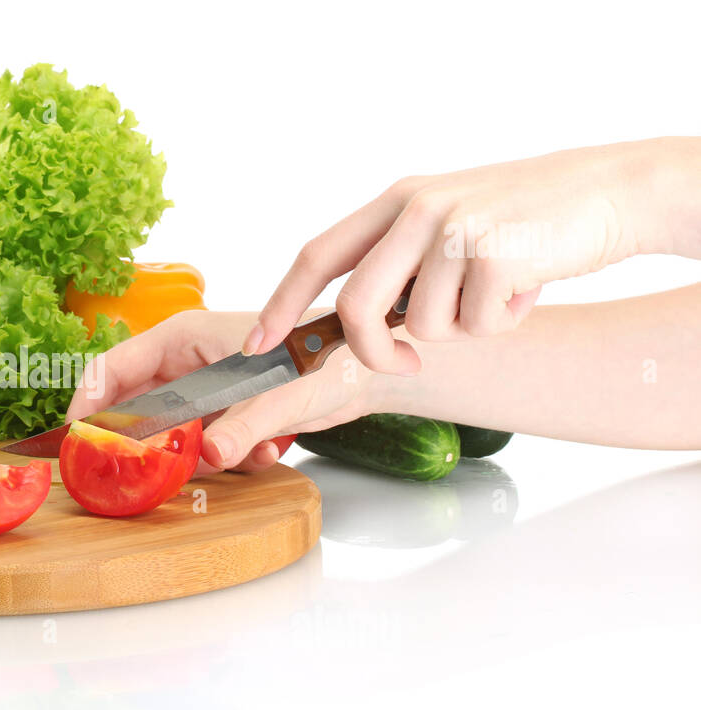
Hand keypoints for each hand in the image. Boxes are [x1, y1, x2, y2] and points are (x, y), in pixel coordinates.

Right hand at [66, 310, 375, 470]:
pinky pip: (201, 446)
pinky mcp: (222, 412)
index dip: (87, 404)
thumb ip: (245, 426)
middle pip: (133, 408)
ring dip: (200, 457)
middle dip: (148, 446)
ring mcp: (203, 389)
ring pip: (168, 435)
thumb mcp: (283, 394)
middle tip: (151, 474)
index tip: (76, 442)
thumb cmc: (325, 360)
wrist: (367, 371)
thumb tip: (211, 454)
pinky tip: (268, 449)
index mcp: (182, 337)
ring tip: (244, 452)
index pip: (111, 367)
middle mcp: (185, 362)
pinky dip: (230, 458)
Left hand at [242, 137, 700, 374]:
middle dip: (374, 351)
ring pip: (424, 324)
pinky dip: (503, 321)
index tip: (259, 342)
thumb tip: (355, 327)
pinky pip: (476, 325)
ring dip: (464, 326)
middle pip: (356, 305)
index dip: (283, 302)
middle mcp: (416, 209)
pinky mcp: (494, 251)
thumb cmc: (522, 220)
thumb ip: (399, 263)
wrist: (605, 193)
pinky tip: (525, 285)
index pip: (318, 255)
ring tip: (497, 289)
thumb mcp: (445, 224)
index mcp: (395, 201)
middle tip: (407, 361)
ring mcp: (453, 227)